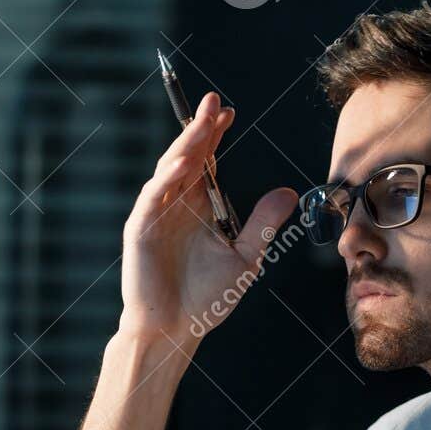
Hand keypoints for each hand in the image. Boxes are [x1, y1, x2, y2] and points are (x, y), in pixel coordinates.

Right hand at [118, 91, 298, 343]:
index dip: (216, 134)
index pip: (207, 161)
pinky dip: (167, 177)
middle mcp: (176, 203)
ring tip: (202, 122)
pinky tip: (184, 161)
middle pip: (188, 155)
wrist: (176, 329)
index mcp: (199, 206)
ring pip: (170, 169)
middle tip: (214, 101)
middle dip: (200, 127)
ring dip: (185, 144)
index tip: (230, 112)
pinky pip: (153, 196)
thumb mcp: (245, 256)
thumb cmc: (206, 297)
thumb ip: (263, 223)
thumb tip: (290, 191)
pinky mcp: (140, 228)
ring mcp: (156, 213)